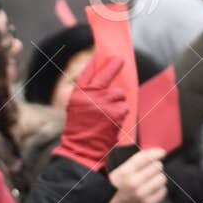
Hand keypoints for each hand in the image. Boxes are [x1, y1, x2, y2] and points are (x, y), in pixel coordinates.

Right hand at [53, 54, 128, 171]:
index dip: (96, 62)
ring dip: (118, 103)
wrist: (82, 148)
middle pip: (106, 75)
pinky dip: (121, 114)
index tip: (102, 54)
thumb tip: (102, 79)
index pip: (88, 73)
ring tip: (108, 115)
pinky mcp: (116, 112)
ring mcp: (104, 103)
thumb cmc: (80, 130)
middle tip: (120, 59)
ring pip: (119, 94)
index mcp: (78, 94)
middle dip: (114, 66)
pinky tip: (113, 122)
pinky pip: (124, 107)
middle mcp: (90, 96)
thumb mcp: (78, 108)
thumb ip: (88, 94)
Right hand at [107, 148, 166, 202]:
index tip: (161, 153)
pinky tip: (152, 189)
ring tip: (152, 180)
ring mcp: (141, 194)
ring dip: (158, 178)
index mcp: (125, 172)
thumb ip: (137, 160)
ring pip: (161, 179)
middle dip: (156, 166)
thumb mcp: (121, 169)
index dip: (157, 153)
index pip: (146, 158)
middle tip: (151, 170)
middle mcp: (133, 182)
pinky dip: (160, 189)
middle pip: (157, 167)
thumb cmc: (118, 185)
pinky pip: (163, 191)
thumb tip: (155, 152)